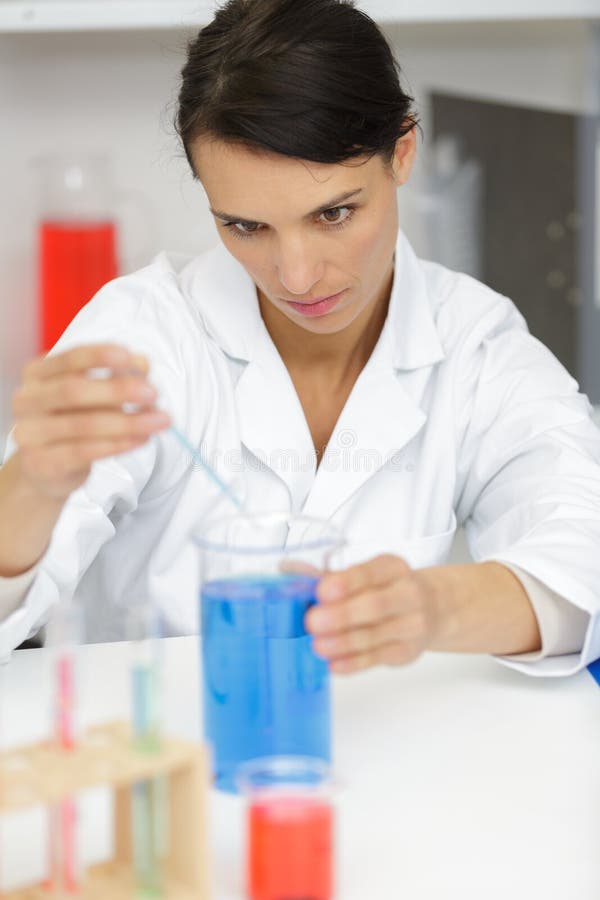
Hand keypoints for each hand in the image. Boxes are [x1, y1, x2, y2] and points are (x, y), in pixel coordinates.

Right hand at [11, 343, 170, 501]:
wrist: (46, 468)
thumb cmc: (73, 422)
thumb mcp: (95, 396)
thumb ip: (116, 377)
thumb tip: (142, 363)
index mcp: (38, 374)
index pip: (68, 359)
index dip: (98, 356)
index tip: (129, 357)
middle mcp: (27, 400)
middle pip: (73, 391)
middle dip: (117, 390)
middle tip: (152, 394)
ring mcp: (29, 433)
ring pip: (83, 425)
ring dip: (127, 422)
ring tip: (159, 421)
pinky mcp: (41, 463)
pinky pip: (83, 452)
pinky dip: (117, 444)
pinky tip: (141, 439)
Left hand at [305, 554, 441, 674]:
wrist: (431, 608)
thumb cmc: (386, 589)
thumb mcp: (365, 575)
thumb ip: (330, 577)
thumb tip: (290, 571)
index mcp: (392, 568)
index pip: (369, 572)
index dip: (346, 583)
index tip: (322, 591)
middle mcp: (408, 593)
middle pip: (375, 606)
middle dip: (342, 615)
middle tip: (312, 621)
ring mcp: (412, 624)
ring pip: (375, 635)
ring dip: (343, 642)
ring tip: (318, 645)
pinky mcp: (407, 651)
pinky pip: (378, 659)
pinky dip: (354, 663)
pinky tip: (334, 664)